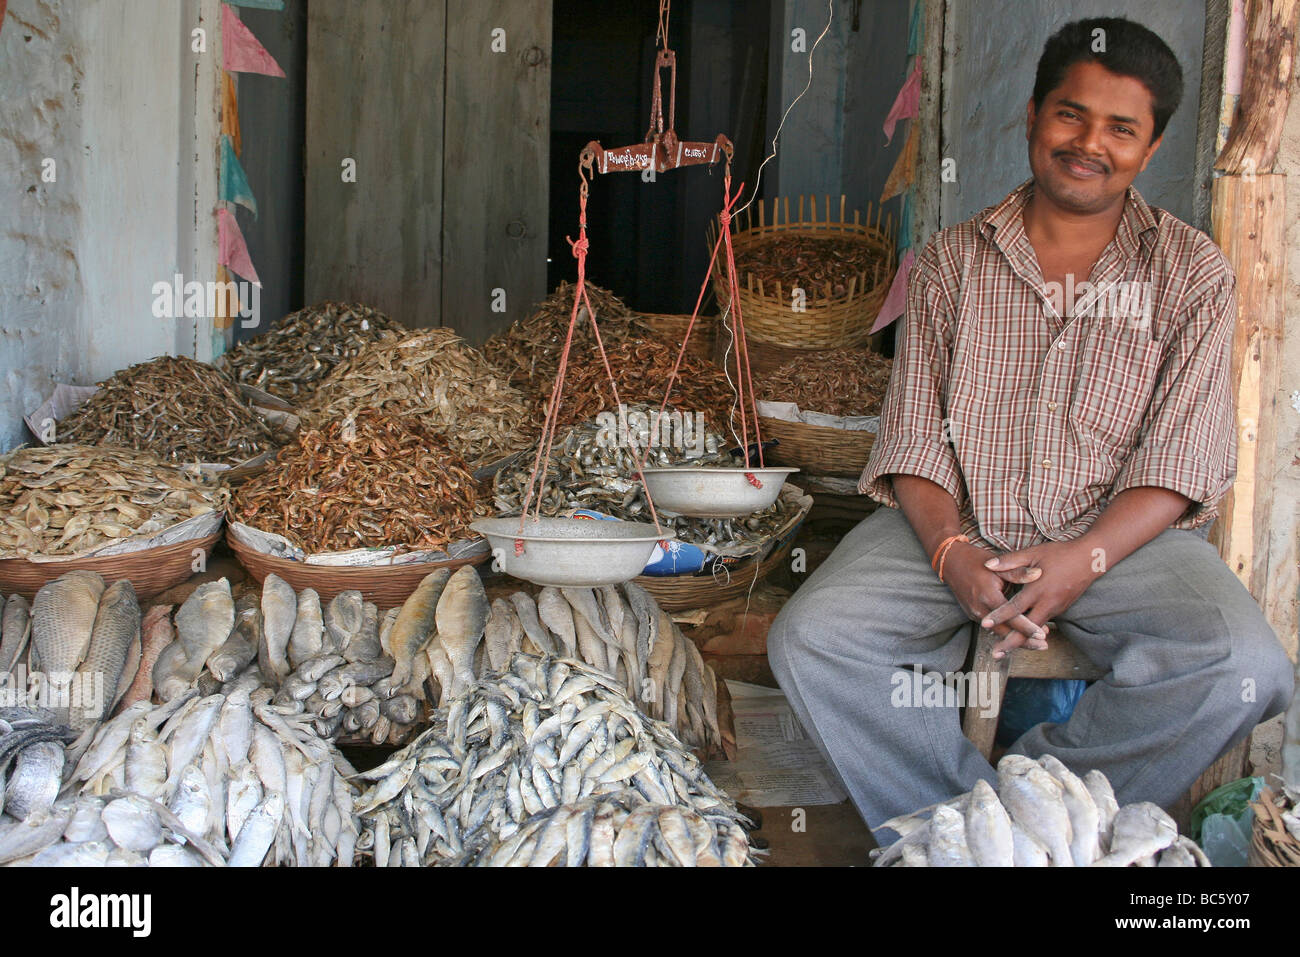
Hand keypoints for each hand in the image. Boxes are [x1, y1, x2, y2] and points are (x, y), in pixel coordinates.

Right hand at [940, 542, 1044, 648]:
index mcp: (988, 596)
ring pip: (997, 632)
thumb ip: (1018, 572)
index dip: (1028, 627)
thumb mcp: (998, 565)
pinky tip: (1017, 635)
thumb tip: (1039, 574)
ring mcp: (974, 613)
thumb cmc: (976, 560)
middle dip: (1024, 641)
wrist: (950, 562)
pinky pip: (991, 627)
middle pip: (1005, 631)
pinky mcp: (972, 614)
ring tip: (1035, 643)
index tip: (1044, 634)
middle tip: (1044, 645)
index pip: (1011, 617)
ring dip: (1015, 639)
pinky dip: (1005, 632)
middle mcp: (980, 608)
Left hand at [980, 539, 1100, 656]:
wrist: (1091, 559)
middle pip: (1027, 629)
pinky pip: (1043, 623)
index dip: (999, 616)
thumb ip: (1010, 561)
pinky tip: (1021, 637)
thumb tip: (988, 564)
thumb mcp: (1034, 553)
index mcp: (1038, 589)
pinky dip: (1032, 632)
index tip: (984, 624)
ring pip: (1036, 629)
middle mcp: (1047, 603)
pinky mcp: (1061, 609)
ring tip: (1004, 650)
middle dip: (1011, 643)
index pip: (1015, 607)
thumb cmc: (1060, 554)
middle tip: (995, 654)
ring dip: (1021, 641)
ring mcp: (1056, 608)